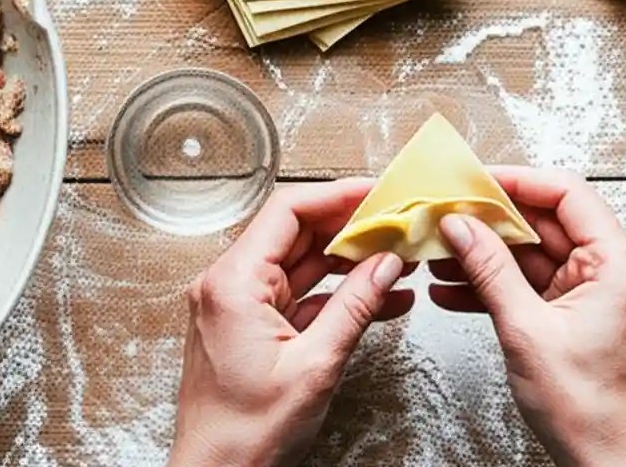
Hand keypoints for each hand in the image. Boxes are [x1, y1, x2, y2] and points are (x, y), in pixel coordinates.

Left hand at [169, 180, 415, 466]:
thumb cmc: (245, 432)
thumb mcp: (315, 366)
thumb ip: (355, 308)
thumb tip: (386, 264)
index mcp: (232, 283)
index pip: (287, 211)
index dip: (337, 195)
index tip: (377, 192)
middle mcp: (228, 285)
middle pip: (295, 232)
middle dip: (350, 227)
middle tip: (396, 222)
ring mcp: (238, 306)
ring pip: (301, 264)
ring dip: (348, 262)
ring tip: (397, 259)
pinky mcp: (250, 327)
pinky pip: (299, 297)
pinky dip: (336, 295)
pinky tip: (379, 297)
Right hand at [430, 167, 625, 466]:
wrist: (602, 461)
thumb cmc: (587, 408)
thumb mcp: (526, 329)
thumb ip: (490, 270)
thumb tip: (461, 226)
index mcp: (618, 264)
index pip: (565, 194)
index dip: (516, 181)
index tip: (473, 180)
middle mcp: (610, 271)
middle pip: (542, 222)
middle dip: (489, 220)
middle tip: (444, 214)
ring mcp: (590, 293)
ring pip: (529, 253)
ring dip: (483, 253)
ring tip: (438, 253)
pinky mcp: (571, 314)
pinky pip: (527, 284)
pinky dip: (492, 284)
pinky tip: (452, 288)